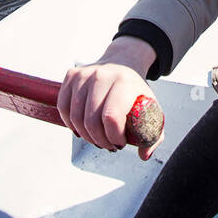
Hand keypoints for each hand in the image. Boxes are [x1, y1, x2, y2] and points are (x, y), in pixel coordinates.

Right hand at [57, 37, 163, 160]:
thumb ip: (154, 134)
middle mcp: (102, 75)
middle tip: (108, 144)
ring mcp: (84, 74)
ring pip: (76, 116)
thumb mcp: (152, 107)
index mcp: (124, 82)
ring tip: (97, 139)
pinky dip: (70, 124)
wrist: (123, 62)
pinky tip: (81, 129)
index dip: (114, 137)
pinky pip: (63, 107)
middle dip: (100, 140)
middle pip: (92, 120)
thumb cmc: (135, 90)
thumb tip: (143, 155)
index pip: (111, 117)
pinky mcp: (71, 75)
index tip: (120, 143)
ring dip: (86, 135)